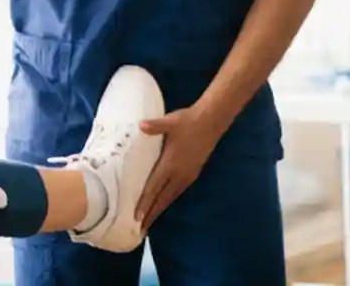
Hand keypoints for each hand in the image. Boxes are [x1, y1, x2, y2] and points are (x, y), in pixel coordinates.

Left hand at [134, 107, 226, 229]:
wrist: (211, 121)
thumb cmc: (188, 121)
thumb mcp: (170, 122)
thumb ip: (155, 126)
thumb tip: (141, 125)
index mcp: (170, 164)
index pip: (154, 188)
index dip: (145, 203)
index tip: (137, 218)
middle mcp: (179, 174)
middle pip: (162, 199)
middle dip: (151, 214)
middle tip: (141, 229)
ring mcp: (187, 175)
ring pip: (171, 197)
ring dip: (160, 209)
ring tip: (150, 220)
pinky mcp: (193, 173)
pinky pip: (178, 191)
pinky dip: (168, 200)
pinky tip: (164, 203)